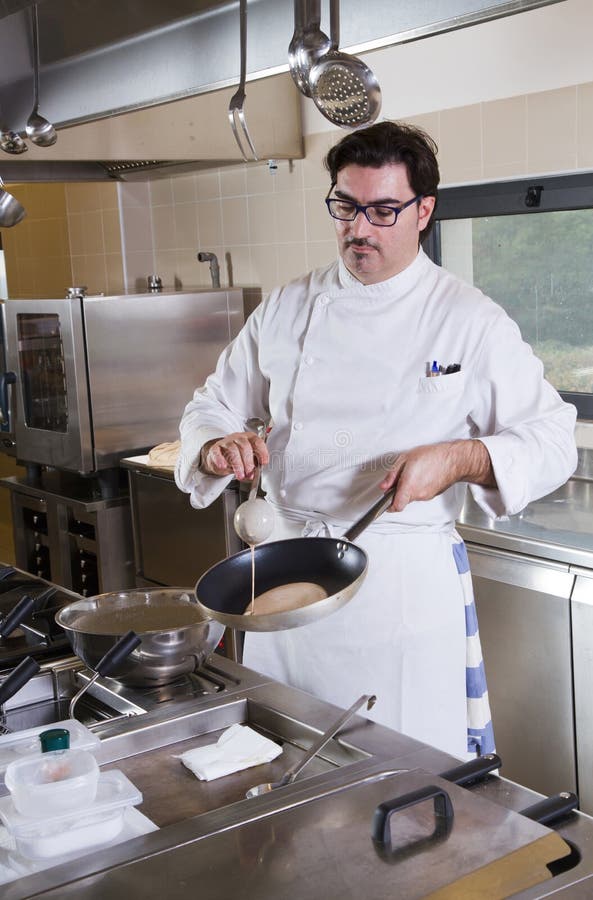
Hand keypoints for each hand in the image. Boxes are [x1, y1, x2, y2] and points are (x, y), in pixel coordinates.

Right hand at [200, 432, 269, 480]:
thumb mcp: (246, 462)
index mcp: (249, 439)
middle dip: (248, 462)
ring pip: (232, 449)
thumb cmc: (236, 458)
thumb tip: (252, 475)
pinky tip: (223, 466)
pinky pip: (217, 452)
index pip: (257, 442)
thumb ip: (251, 467)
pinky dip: (220, 459)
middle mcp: (238, 438)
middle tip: (249, 473)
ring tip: (240, 475)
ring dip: (237, 464)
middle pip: (245, 446)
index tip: (263, 462)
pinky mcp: (215, 448)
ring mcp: (226, 442)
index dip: (262, 452)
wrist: (219, 457)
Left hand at [379, 440, 494, 512]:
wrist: (455, 460)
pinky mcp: (433, 494)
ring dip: (409, 489)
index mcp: (409, 486)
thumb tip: (384, 486)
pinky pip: (421, 493)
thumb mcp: (406, 459)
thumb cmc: (432, 456)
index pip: (396, 507)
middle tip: (400, 479)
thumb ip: (392, 475)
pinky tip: (422, 475)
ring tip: (413, 474)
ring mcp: (426, 496)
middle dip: (399, 492)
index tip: (385, 502)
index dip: (388, 506)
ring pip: (412, 497)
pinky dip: (418, 487)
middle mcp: (418, 494)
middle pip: (403, 500)